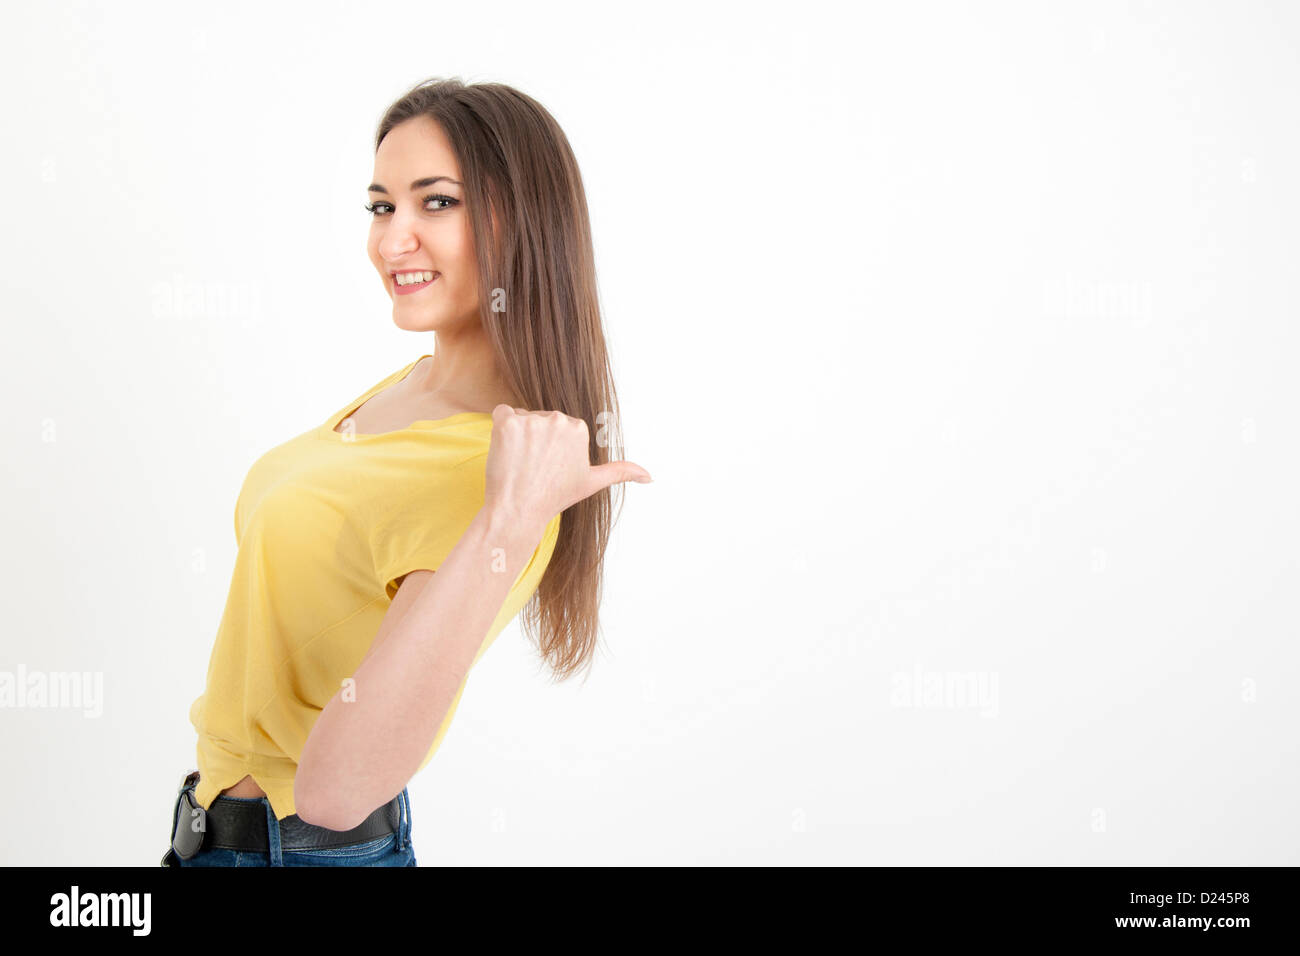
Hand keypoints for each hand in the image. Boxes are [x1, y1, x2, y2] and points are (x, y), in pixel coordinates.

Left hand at [483, 405, 650, 531]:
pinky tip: (505, 451)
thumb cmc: (554, 497)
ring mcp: (532, 421)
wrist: (519, 510)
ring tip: (519, 463)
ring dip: (516, 436)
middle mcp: (558, 420)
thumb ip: (621, 472)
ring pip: (520, 418)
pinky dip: (499, 429)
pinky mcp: (507, 423)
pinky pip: (501, 413)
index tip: (548, 466)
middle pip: (538, 418)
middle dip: (533, 439)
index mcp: (578, 428)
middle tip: (532, 467)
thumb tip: (650, 477)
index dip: (549, 446)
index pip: (556, 425)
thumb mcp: (591, 482)